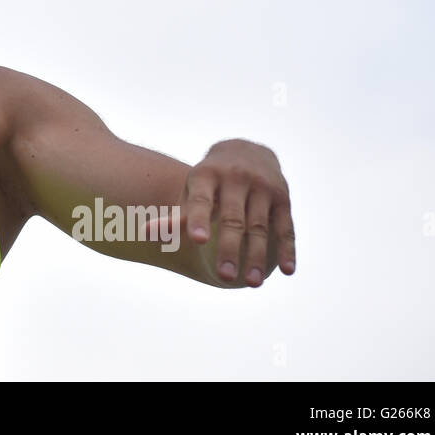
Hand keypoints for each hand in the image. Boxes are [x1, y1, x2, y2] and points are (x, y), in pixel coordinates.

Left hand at [182, 139, 296, 286]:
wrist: (246, 150)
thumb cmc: (210, 181)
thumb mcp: (193, 189)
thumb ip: (176, 214)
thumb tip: (146, 234)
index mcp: (206, 176)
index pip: (202, 200)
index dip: (199, 220)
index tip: (197, 241)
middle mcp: (236, 179)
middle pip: (233, 219)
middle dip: (229, 248)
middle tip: (224, 277)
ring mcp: (262, 187)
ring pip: (260, 227)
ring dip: (257, 256)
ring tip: (252, 284)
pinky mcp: (283, 198)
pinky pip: (286, 228)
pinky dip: (288, 250)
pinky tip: (287, 272)